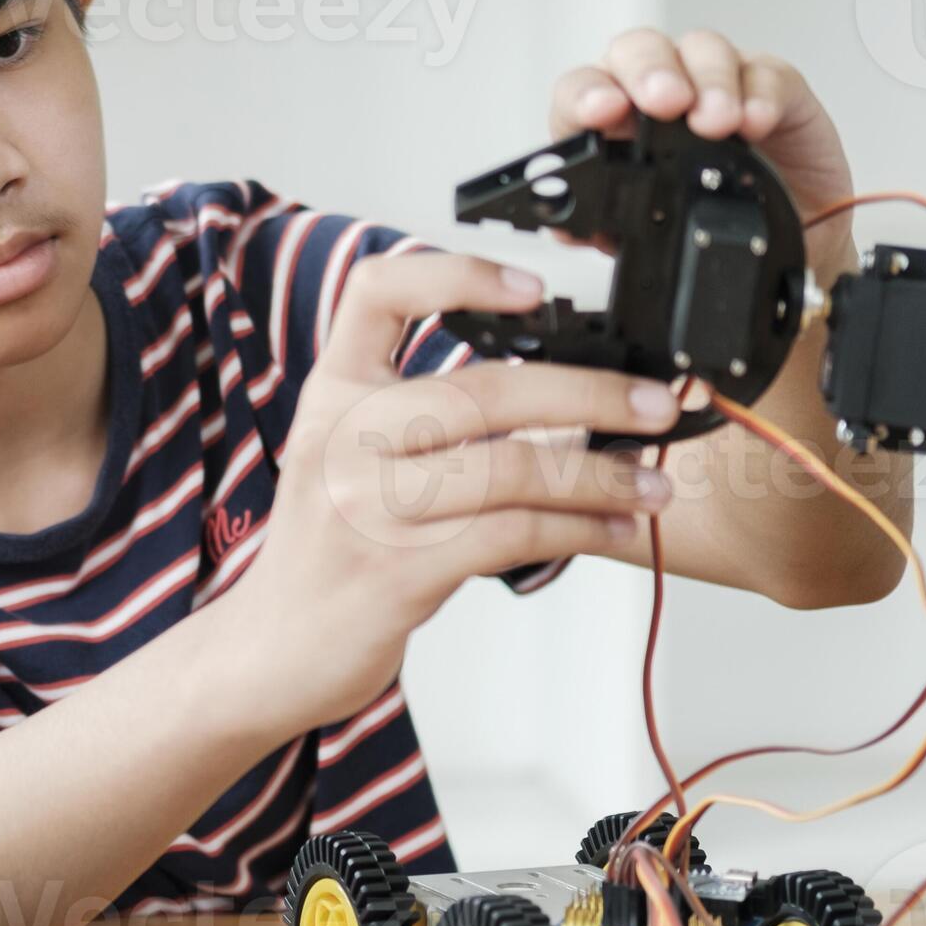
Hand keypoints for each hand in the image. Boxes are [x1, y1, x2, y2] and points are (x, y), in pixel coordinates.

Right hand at [220, 252, 678, 733]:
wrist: (270, 651)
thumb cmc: (331, 553)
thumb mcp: (353, 463)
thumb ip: (430, 423)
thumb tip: (568, 402)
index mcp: (332, 393)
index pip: (378, 293)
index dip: (458, 273)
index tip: (535, 288)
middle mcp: (341, 438)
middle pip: (481, 389)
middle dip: (590, 395)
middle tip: (654, 404)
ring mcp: (365, 505)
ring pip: (511, 469)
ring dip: (601, 478)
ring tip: (653, 486)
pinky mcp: (396, 571)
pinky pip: (511, 535)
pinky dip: (579, 530)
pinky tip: (613, 530)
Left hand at [548, 29, 859, 277]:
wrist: (790, 230)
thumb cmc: (707, 216)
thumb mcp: (651, 231)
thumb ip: (604, 226)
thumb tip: (568, 230)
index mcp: (615, 121)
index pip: (583, 90)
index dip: (586, 94)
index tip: (599, 112)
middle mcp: (660, 92)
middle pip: (638, 51)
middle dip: (647, 71)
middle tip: (663, 102)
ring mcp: (716, 82)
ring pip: (701, 50)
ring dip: (707, 82)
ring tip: (715, 123)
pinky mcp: (773, 85)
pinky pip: (765, 74)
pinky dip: (760, 95)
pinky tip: (756, 122)